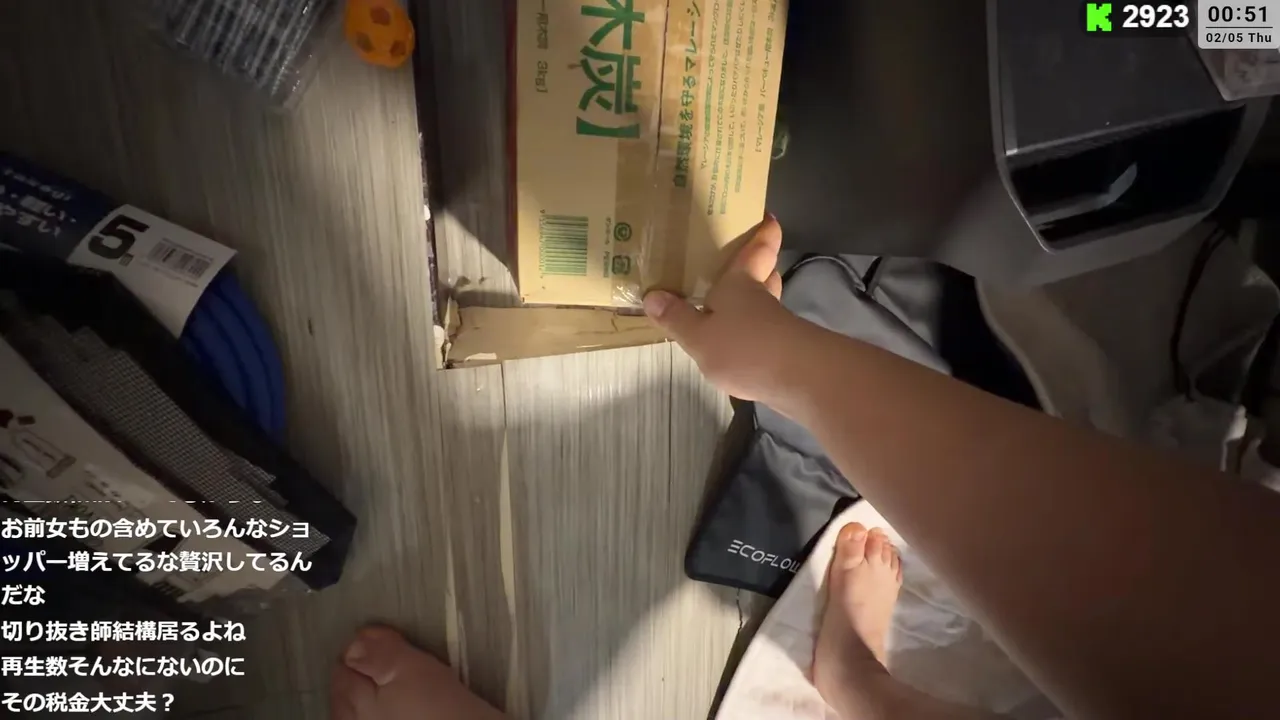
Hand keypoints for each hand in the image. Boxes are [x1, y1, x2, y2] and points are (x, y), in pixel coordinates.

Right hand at [643, 216, 809, 403]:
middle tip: (738, 264)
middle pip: (764, 274)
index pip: (758, 248)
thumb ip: (677, 318)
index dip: (765, 231)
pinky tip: (737, 345)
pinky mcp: (784, 349)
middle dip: (757, 268)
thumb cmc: (744, 347)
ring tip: (729, 307)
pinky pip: (765, 332)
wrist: (797, 380)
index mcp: (741, 282)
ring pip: (765, 304)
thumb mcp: (699, 335)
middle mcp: (761, 296)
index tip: (768, 218)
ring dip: (753, 303)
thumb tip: (653, 296)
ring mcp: (777, 323)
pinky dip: (753, 333)